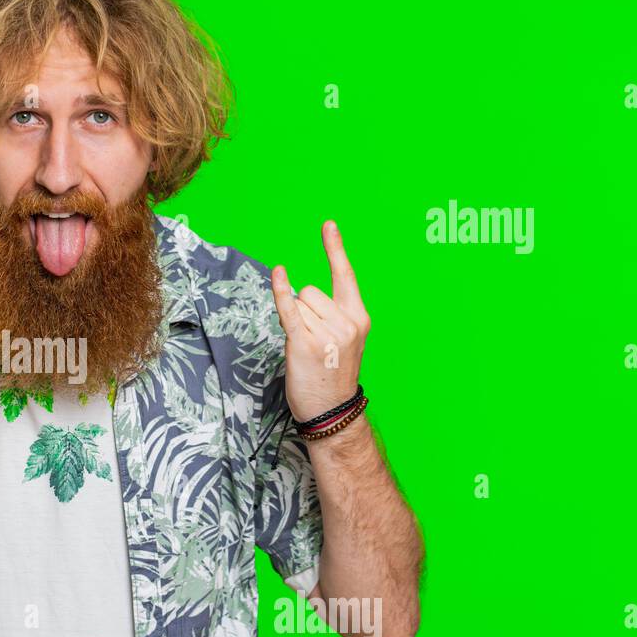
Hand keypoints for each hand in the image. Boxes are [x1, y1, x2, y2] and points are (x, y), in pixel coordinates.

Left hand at [269, 220, 370, 423]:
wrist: (332, 412)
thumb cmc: (333, 376)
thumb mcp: (345, 341)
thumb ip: (333, 315)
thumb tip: (301, 293)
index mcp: (358, 318)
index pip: (345, 276)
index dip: (335, 249)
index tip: (327, 224)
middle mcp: (346, 322)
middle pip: (311, 291)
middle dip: (304, 311)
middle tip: (312, 342)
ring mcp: (326, 333)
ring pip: (298, 303)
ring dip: (295, 321)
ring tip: (306, 348)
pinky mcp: (304, 343)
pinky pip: (289, 308)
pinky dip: (280, 290)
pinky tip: (278, 273)